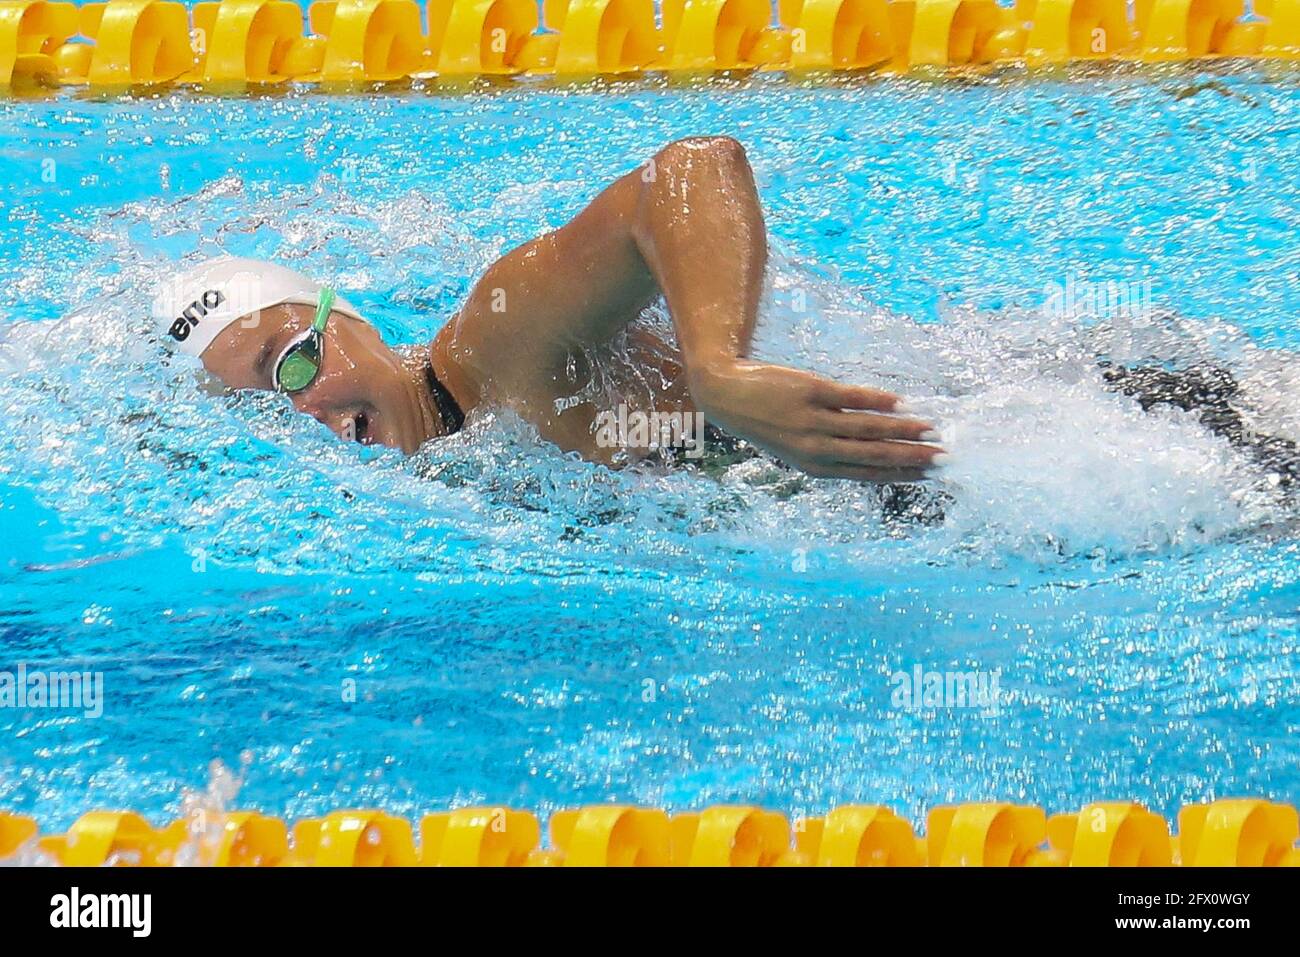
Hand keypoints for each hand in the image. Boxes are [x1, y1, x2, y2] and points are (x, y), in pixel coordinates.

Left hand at [689, 360, 944, 480]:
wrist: (727, 394)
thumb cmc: (769, 420)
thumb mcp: (798, 445)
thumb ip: (833, 450)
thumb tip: (878, 445)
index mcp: (816, 467)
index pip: (868, 473)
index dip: (901, 474)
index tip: (931, 475)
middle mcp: (816, 449)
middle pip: (874, 455)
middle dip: (912, 457)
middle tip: (945, 458)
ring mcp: (813, 421)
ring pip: (868, 429)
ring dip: (903, 430)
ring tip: (932, 429)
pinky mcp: (811, 393)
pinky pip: (852, 399)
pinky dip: (879, 402)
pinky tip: (902, 403)